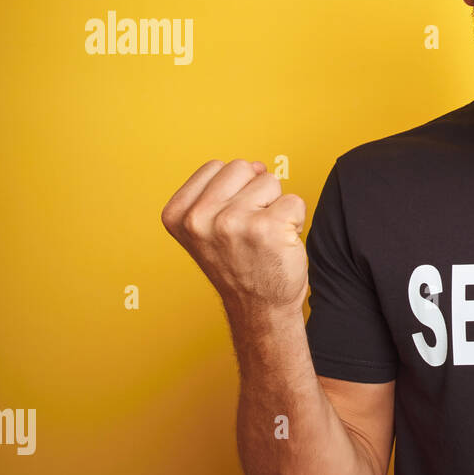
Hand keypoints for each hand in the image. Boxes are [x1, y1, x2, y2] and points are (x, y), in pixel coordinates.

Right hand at [161, 158, 308, 317]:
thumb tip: (257, 166)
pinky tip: (280, 243)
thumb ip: (223, 189)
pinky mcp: (267, 229)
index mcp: (178, 214)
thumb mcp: (207, 226)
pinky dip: (295, 220)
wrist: (259, 308)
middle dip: (255, 192)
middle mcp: (199, 218)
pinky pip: (294, 201)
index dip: (233, 190)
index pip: (216, 166)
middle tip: (251, 229)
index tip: (229, 222)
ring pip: (270, 180)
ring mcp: (232, 223)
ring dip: (275, 206)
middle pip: (243, 167)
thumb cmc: (239, 265)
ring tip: (264, 236)